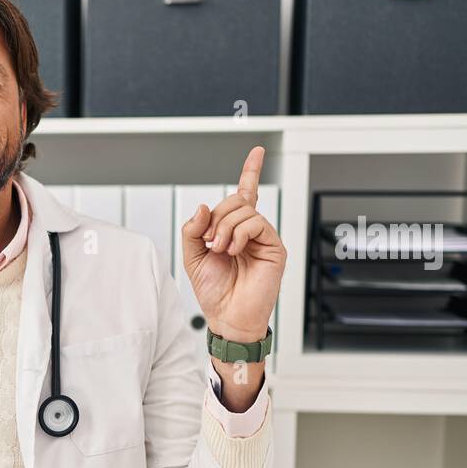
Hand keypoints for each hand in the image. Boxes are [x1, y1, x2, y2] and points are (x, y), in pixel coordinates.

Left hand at [180, 146, 285, 344]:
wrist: (227, 316)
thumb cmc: (214, 291)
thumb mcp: (192, 256)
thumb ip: (193, 230)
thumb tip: (203, 207)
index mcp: (233, 230)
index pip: (245, 195)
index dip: (251, 172)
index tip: (256, 151)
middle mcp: (251, 231)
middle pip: (236, 201)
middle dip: (217, 217)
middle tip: (210, 241)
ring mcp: (264, 238)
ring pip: (244, 210)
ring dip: (224, 228)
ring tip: (220, 250)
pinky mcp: (274, 247)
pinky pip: (257, 223)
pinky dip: (238, 234)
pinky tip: (233, 250)